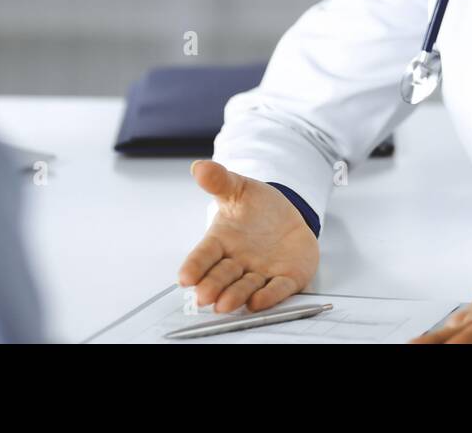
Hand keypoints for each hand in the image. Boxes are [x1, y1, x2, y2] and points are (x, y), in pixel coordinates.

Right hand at [177, 160, 320, 313]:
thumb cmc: (256, 207)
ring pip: (246, 287)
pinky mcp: (285, 279)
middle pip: (222, 276)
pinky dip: (268, 297)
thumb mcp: (239, 189)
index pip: (204, 255)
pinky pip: (277, 290)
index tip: (184, 278)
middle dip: (213, 285)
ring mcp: (260, 273)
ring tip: (224, 304)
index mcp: (221, 241)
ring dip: (235, 296)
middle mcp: (237, 262)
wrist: (287, 217)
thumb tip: (199, 167)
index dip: (194, 266)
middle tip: (204, 296)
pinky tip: (257, 303)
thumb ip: (220, 181)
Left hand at [410, 238, 471, 342]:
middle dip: (441, 347)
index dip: (466, 341)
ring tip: (410, 344)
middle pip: (463, 343)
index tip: (451, 346)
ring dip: (432, 344)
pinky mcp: (468, 326)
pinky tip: (414, 343)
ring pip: (450, 341)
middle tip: (415, 346)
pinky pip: (446, 337)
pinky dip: (431, 341)